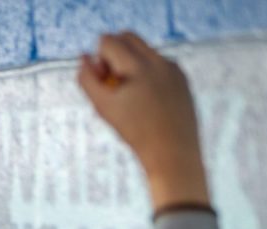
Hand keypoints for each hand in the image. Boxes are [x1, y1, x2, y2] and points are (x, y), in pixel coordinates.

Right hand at [77, 32, 208, 210]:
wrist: (173, 154)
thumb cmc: (135, 133)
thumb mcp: (103, 108)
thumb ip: (87, 80)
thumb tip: (84, 58)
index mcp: (140, 65)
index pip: (109, 41)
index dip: (99, 60)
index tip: (103, 83)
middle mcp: (160, 61)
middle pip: (128, 37)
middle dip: (114, 55)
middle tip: (112, 84)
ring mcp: (173, 68)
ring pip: (143, 52)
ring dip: (129, 67)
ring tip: (130, 99)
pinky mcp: (182, 79)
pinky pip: (158, 66)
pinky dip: (146, 77)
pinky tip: (146, 104)